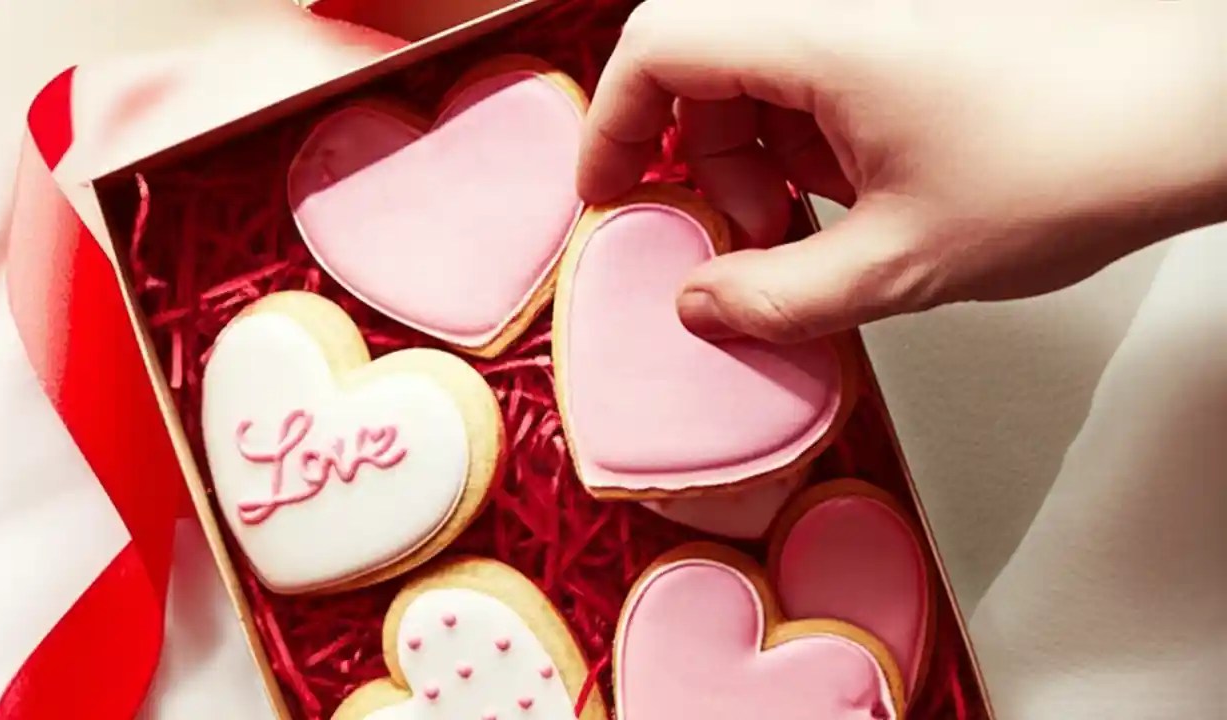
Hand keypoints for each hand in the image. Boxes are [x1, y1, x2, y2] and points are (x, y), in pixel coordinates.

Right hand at [578, 0, 1226, 341]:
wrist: (1194, 108)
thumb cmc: (1075, 157)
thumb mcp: (901, 261)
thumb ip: (777, 297)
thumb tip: (700, 307)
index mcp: (817, 32)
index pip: (657, 48)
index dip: (612, 125)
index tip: (607, 194)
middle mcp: (834, 5)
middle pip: (703, 63)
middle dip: (701, 161)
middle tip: (740, 238)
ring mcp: (872, 14)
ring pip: (759, 71)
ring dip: (760, 157)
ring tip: (811, 227)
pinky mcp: (907, 29)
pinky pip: (815, 72)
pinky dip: (810, 138)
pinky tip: (855, 194)